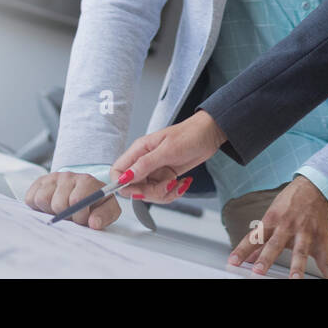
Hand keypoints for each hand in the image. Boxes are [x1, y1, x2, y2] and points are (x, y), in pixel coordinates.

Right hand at [24, 171, 120, 229]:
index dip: (79, 215)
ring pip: (42, 199)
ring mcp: (53, 178)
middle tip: (71, 216)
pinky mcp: (39, 182)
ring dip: (50, 211)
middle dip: (64, 216)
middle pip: (58, 203)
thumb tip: (94, 223)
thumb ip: (105, 215)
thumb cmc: (94, 203)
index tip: (82, 219)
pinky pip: (31, 198)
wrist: (82, 192)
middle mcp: (69, 176)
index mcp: (87, 181)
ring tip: (60, 211)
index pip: (77, 199)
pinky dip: (38, 207)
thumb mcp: (108, 209)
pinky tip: (49, 207)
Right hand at [110, 110, 226, 202]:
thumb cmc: (190, 134)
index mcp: (139, 150)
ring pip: (148, 193)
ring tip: (177, 183)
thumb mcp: (167, 150)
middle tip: (166, 184)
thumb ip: (145, 164)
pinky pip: (162, 192)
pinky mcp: (166, 176)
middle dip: (150, 192)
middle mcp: (144, 161)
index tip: (138, 190)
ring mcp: (155, 170)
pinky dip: (173, 192)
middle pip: (133, 187)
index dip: (123, 185)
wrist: (210, 134)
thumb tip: (125, 177)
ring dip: (164, 193)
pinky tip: (183, 183)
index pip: (118, 171)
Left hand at [227, 176, 327, 278]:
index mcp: (273, 220)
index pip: (254, 237)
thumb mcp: (273, 214)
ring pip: (300, 250)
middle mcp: (288, 226)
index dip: (243, 249)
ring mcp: (305, 231)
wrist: (317, 186)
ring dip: (297, 266)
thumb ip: (261, 238)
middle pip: (275, 244)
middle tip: (258, 270)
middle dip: (266, 258)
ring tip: (294, 279)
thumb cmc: (293, 201)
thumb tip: (247, 256)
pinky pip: (325, 256)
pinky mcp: (320, 236)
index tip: (234, 261)